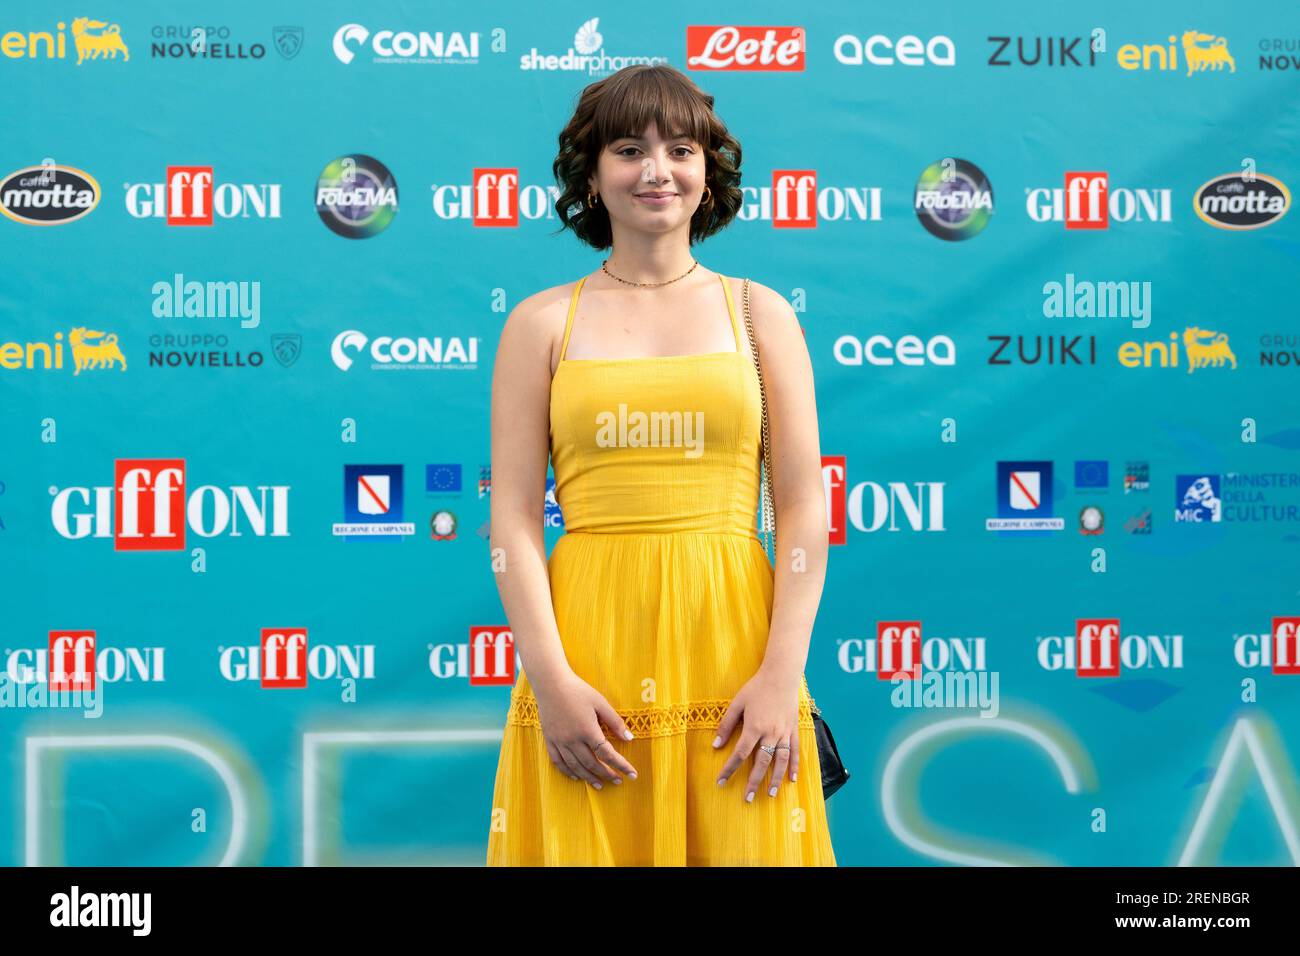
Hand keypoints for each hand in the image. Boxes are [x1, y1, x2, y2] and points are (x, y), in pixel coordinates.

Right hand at [532, 671, 638, 789]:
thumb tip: (629, 738)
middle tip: (618, 781)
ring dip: (589, 778)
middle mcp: (573, 740)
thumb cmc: (578, 690)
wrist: (551, 684)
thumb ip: (615, 722)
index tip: (632, 774)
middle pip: (592, 764)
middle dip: (607, 774)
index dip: (621, 766)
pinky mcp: (550, 740)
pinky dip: (568, 772)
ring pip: (575, 767)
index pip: (607, 754)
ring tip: (600, 785)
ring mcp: (559, 742)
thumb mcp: (600, 702)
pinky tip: (577, 777)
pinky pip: (558, 762)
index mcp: (588, 730)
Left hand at [712, 668, 801, 802]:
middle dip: (753, 782)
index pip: (740, 754)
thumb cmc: (756, 688)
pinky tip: (792, 779)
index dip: (729, 769)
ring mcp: (784, 733)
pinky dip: (794, 766)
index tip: (721, 781)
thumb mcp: (737, 703)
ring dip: (775, 779)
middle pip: (761, 763)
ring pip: (780, 761)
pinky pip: (795, 751)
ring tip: (770, 794)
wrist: (781, 676)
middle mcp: (771, 733)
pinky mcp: (794, 730)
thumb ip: (726, 724)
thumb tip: (715, 745)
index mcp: (754, 727)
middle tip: (747, 798)